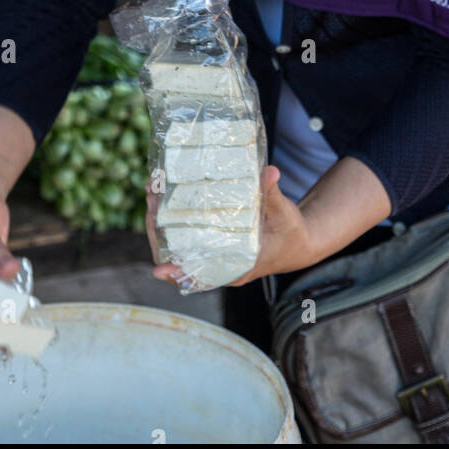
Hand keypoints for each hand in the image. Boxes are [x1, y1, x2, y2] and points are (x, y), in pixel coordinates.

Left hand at [146, 166, 317, 288]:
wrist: (297, 243)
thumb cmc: (291, 233)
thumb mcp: (284, 215)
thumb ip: (272, 195)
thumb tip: (269, 172)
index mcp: (238, 267)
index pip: (202, 277)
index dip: (179, 274)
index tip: (159, 270)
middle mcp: (221, 266)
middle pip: (181, 257)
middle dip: (159, 232)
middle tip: (151, 202)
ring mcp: (214, 255)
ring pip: (179, 245)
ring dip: (160, 223)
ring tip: (152, 192)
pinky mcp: (212, 242)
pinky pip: (186, 235)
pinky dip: (172, 218)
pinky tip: (164, 196)